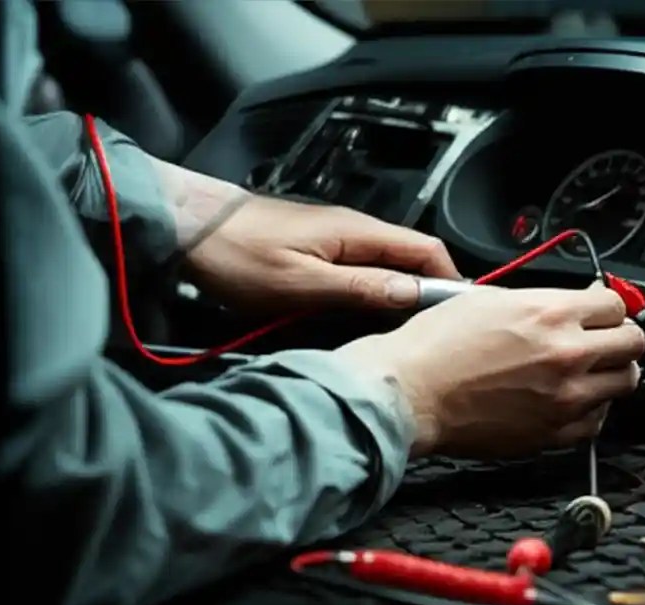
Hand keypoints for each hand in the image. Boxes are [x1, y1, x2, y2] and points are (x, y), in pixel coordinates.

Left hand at [185, 196, 459, 313]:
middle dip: (428, 293)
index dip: (450, 280)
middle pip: (410, 260)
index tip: (459, 316)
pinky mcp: (316, 250)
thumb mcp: (301, 283)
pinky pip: (362, 271)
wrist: (186, 229)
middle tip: (433, 334)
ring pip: (386, 268)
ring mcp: (334, 238)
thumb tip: (412, 294)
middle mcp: (353, 231)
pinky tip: (366, 319)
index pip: (426, 250)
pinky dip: (374, 294)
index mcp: (358, 234)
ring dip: (399, 297)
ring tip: (404, 333)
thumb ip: (360, 288)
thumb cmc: (237, 255)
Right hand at [335, 286, 644, 458]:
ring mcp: (565, 398)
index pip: (616, 305)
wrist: (409, 394)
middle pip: (633, 343)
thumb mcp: (489, 298)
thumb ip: (542, 301)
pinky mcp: (554, 433)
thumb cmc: (435, 346)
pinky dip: (592, 409)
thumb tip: (577, 302)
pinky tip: (572, 401)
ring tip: (591, 372)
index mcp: (552, 314)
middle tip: (605, 341)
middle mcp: (567, 355)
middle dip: (620, 338)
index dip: (609, 307)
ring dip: (612, 374)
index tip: (602, 313)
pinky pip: (598, 421)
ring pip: (624, 383)